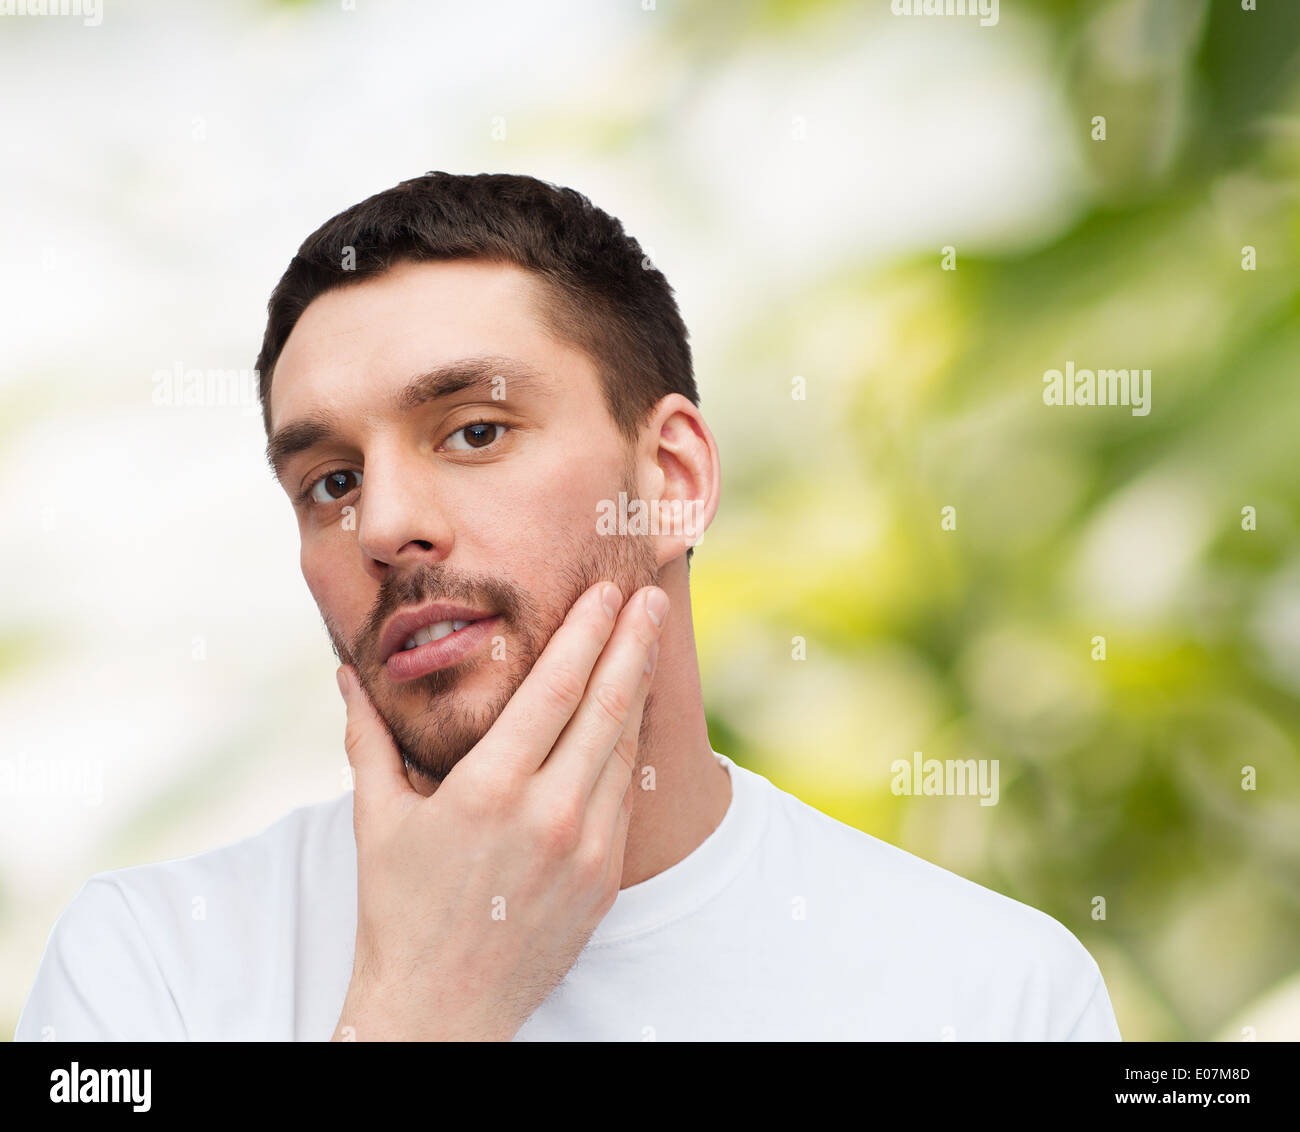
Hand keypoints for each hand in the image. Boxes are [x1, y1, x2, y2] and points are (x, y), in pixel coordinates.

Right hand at [331, 580, 667, 1040]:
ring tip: (647, 645)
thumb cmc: (399, 911)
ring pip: (624, 750)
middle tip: (651, 599)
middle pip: (608, 706)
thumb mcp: (377, 819)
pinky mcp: (605, 880)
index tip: (606, 592)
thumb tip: (345, 674)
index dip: (587, 632)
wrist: (441, 1010)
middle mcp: (549, 814)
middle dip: (633, 643)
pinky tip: (631, 719)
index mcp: (490, 789)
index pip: (556, 688)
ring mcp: (586, 850)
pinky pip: (624, 798)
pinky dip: (630, 751)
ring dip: (639, 692)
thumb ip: (367, 737)